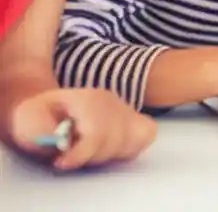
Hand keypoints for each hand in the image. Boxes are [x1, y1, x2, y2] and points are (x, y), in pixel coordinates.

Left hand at [8, 88, 155, 170]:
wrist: (49, 106)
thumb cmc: (37, 115)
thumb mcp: (28, 117)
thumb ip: (40, 128)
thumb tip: (60, 141)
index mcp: (87, 98)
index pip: (97, 131)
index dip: (80, 153)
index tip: (61, 162)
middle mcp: (111, 101)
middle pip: (115, 139)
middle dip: (90, 156)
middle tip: (70, 156)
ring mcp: (125, 108)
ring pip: (131, 139)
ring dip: (108, 153)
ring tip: (87, 151)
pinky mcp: (134, 118)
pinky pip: (146, 134)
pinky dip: (131, 146)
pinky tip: (110, 148)